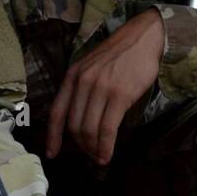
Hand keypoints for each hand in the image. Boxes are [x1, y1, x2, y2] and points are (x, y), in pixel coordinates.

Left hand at [46, 10, 163, 164]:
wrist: (145, 38)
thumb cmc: (121, 54)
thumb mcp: (92, 66)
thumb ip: (83, 88)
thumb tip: (80, 120)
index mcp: (73, 75)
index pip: (57, 112)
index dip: (53, 136)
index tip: (52, 152)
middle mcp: (82, 82)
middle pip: (74, 125)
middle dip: (81, 145)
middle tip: (90, 154)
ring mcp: (100, 88)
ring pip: (89, 130)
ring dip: (93, 149)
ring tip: (99, 157)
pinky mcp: (119, 95)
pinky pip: (107, 129)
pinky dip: (106, 146)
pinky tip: (107, 155)